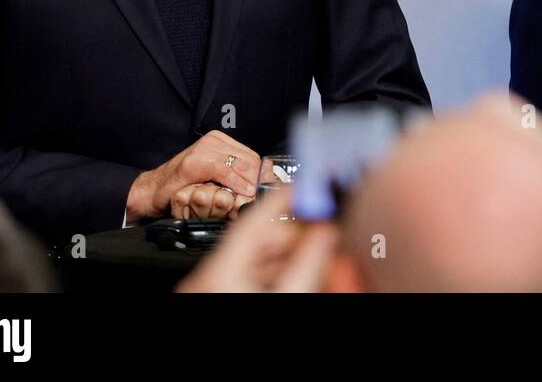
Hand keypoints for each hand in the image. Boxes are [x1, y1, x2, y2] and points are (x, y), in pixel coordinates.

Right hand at [126, 130, 259, 222]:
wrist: (152, 191)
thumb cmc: (183, 186)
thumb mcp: (214, 176)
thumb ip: (234, 173)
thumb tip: (263, 178)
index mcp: (220, 141)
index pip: (252, 156)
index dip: (263, 174)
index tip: (270, 188)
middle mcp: (213, 140)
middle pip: (249, 159)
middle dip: (258, 179)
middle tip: (264, 196)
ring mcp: (203, 149)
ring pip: (239, 163)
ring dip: (249, 183)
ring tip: (255, 197)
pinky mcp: (194, 162)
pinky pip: (223, 170)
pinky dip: (236, 183)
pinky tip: (242, 193)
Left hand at [176, 188, 337, 292]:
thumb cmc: (242, 358)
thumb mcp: (290, 295)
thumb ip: (312, 260)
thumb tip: (330, 228)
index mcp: (221, 267)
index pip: (261, 211)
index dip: (294, 193)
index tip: (319, 184)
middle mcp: (208, 276)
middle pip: (264, 238)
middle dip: (301, 233)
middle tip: (333, 228)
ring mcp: (210, 292)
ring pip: (260, 260)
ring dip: (293, 256)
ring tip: (323, 257)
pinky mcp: (217, 302)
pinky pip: (252, 280)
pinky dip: (279, 276)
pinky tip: (303, 279)